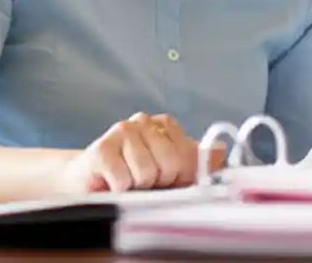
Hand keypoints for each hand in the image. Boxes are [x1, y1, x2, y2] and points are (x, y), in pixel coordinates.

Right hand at [57, 112, 200, 193]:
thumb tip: (221, 149)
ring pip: (147, 173)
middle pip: (170, 164)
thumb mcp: (172, 171)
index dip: (177, 176)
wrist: (90, 183)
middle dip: (158, 182)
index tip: (164, 178)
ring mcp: (121, 131)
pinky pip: (124, 181)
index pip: (187, 156)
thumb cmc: (134, 176)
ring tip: (127, 182)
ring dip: (137, 187)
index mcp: (164, 124)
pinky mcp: (101, 149)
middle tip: (143, 182)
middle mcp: (143, 121)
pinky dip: (120, 190)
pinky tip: (112, 183)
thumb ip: (197, 161)